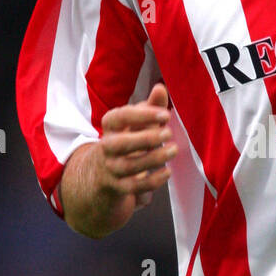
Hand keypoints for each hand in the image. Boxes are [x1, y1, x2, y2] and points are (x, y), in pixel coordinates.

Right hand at [99, 83, 175, 210]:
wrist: (102, 174)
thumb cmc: (127, 140)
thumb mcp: (136, 122)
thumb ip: (151, 106)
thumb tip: (161, 87)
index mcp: (110, 126)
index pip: (120, 117)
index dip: (142, 115)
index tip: (165, 114)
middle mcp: (106, 147)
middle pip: (120, 144)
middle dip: (145, 138)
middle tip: (168, 132)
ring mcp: (111, 169)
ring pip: (129, 166)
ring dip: (153, 158)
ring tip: (173, 150)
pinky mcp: (119, 188)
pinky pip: (134, 187)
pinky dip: (152, 181)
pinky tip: (167, 172)